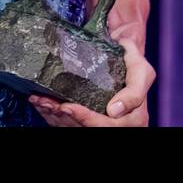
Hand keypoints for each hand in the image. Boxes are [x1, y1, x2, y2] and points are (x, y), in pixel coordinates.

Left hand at [29, 38, 153, 125]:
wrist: (124, 54)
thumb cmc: (133, 61)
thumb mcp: (142, 70)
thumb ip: (135, 90)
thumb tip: (115, 110)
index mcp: (133, 119)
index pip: (106, 126)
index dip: (84, 119)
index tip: (66, 106)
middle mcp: (117, 125)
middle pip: (85, 128)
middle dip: (62, 117)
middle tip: (45, 102)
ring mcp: (101, 123)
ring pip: (73, 127)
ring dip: (53, 117)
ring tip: (40, 101)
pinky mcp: (87, 119)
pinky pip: (68, 123)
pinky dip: (53, 115)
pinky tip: (43, 104)